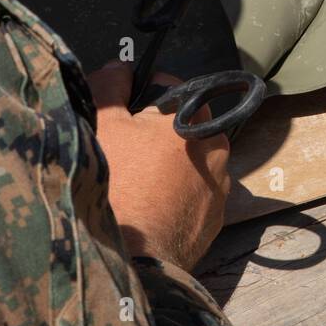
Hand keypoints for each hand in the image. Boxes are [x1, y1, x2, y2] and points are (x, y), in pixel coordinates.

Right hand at [89, 61, 229, 271]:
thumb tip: (120, 67)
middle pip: (185, 123)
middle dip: (159, 129)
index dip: (141, 93)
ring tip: (139, 180)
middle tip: (128, 148)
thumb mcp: (103, 125)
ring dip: (171, 161)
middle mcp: (218, 148)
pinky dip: (178, 190)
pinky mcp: (216, 216)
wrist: (136, 258)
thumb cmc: (118, 185)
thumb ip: (111, 86)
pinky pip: (196, 190)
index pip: (170, 86)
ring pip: (192, 158)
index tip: (123, 110)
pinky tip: (152, 203)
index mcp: (195, 119)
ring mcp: (221, 185)